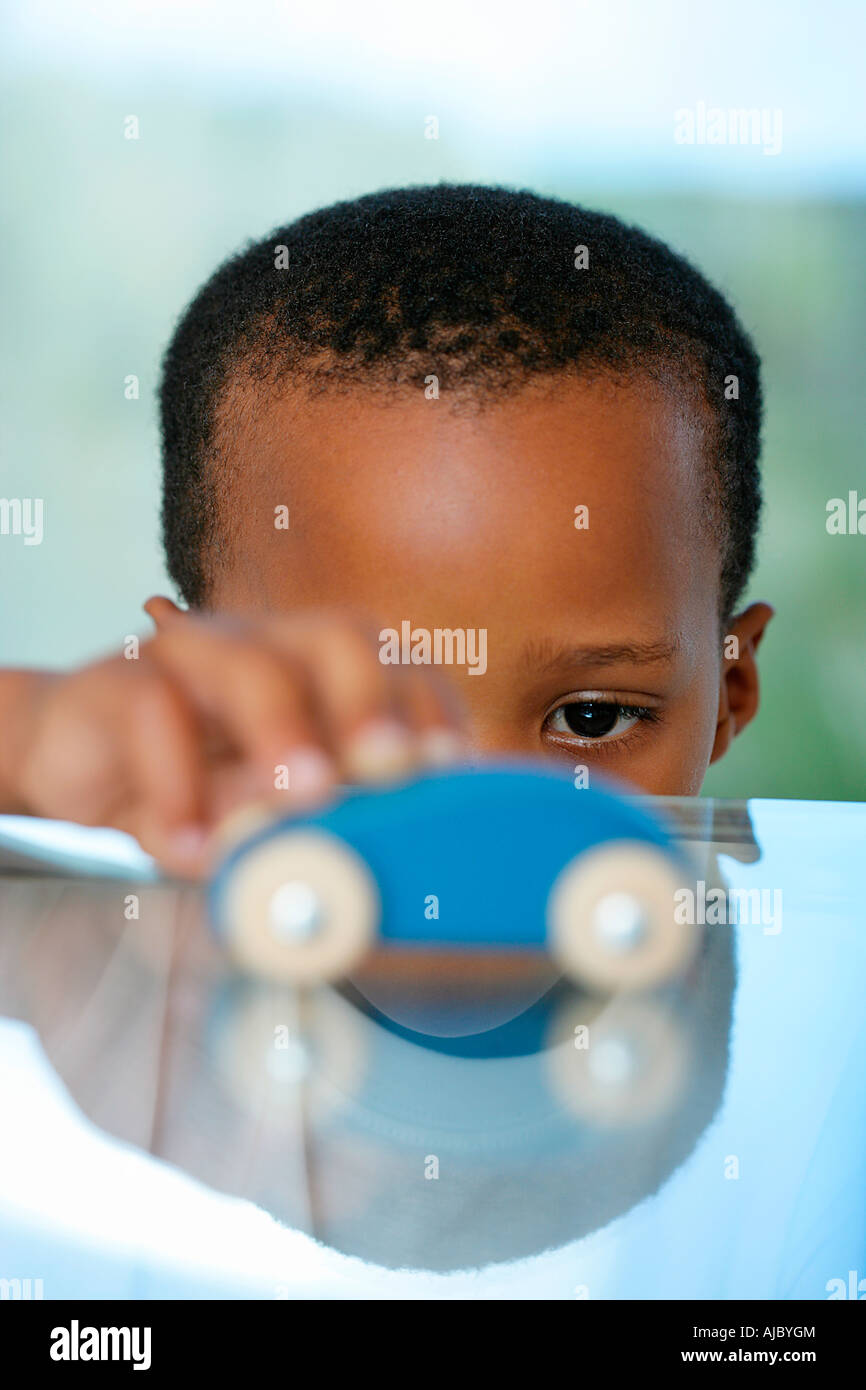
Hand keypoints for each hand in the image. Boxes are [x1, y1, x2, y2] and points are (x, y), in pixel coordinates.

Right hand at [0, 604, 463, 875]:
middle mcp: (265, 648)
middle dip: (373, 702)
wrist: (70, 758)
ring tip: (308, 795)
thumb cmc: (190, 788)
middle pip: (338, 639)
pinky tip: (190, 845)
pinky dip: (176, 780)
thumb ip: (304, 828)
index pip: (396, 666)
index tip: (449, 765)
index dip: (428, 708)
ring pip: (249, 662)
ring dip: (285, 728)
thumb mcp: (256, 818)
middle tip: (390, 765)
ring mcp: (193, 657)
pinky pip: (151, 707)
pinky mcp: (116, 681)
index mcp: (318, 672)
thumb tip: (358, 862)